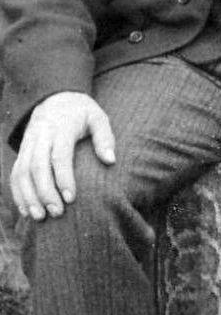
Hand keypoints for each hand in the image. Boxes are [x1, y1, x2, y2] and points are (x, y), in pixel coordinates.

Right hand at [10, 92, 115, 221]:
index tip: (71, 198)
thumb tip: (111, 160)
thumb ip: (104, 138)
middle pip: (37, 166)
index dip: (64, 178)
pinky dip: (18, 193)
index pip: (59, 155)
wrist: (55, 97)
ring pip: (22, 172)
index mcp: (62, 127)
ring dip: (29, 196)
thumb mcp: (97, 117)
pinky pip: (15, 173)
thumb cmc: (81, 112)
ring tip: (40, 217)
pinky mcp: (22, 150)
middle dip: (45, 192)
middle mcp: (41, 135)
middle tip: (57, 213)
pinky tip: (26, 210)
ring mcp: (28, 143)